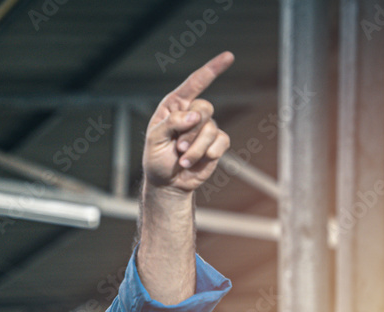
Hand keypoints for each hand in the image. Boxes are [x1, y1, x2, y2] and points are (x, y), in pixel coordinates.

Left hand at [143, 51, 233, 192]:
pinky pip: (221, 142)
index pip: (194, 84)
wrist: (167, 183)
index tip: (229, 56)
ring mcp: (206, 128)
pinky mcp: (216, 143)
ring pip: (211, 129)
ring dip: (196, 148)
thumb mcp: (155, 139)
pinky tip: (195, 162)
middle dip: (191, 131)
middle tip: (178, 147)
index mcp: (175, 106)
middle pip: (204, 108)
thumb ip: (172, 123)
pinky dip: (207, 154)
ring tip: (183, 159)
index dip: (212, 69)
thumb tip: (195, 115)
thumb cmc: (157, 159)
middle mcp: (192, 113)